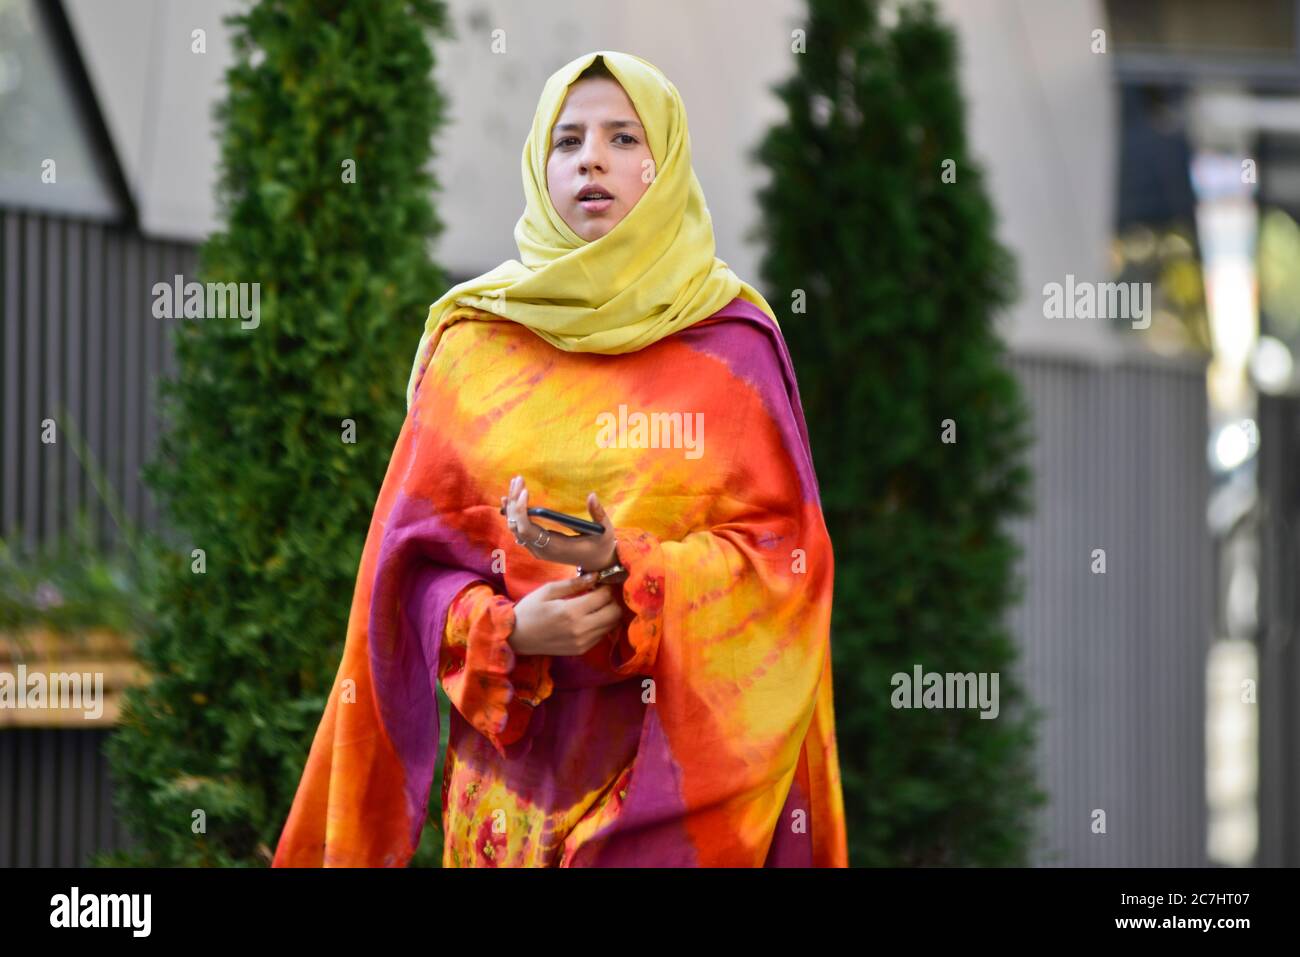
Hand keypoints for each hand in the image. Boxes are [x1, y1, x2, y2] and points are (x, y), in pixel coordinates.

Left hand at [502, 476, 618, 570]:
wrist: (596, 565)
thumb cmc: (600, 547)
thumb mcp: (605, 531)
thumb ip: (599, 514)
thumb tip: (592, 495)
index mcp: (555, 547)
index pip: (527, 530)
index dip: (521, 511)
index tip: (526, 491)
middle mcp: (541, 549)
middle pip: (516, 526)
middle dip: (514, 502)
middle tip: (518, 479)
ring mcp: (537, 549)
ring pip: (514, 527)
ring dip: (512, 506)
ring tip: (514, 484)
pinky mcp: (536, 545)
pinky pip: (518, 530)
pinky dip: (513, 514)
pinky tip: (509, 500)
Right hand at [509, 573, 623, 655]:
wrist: (517, 637)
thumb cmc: (530, 609)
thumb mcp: (548, 590)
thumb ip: (574, 583)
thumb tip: (596, 575)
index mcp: (571, 611)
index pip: (605, 596)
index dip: (606, 586)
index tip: (600, 582)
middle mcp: (580, 629)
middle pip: (614, 613)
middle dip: (612, 600)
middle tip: (601, 593)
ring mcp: (582, 642)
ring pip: (611, 625)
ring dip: (608, 613)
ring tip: (595, 605)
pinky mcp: (581, 650)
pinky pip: (602, 635)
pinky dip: (601, 625)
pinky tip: (589, 617)